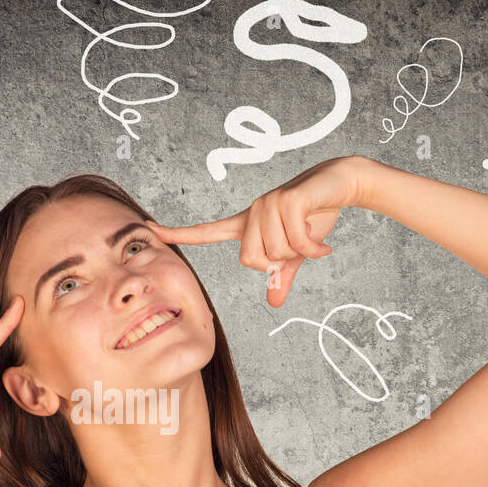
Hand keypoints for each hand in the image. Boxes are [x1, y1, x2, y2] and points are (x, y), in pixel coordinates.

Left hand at [145, 156, 368, 306]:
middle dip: (278, 262)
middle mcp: (252, 211)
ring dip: (301, 253)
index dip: (178, 233)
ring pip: (275, 253)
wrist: (341, 184)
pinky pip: (295, 242)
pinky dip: (313, 249)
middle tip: (298, 248)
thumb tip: (272, 302)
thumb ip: (281, 275)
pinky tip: (324, 243)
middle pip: (250, 260)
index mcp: (246, 224)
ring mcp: (268, 203)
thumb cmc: (315, 216)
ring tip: (311, 237)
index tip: (146, 228)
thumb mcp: (296, 253)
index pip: (205, 232)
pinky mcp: (287, 200)